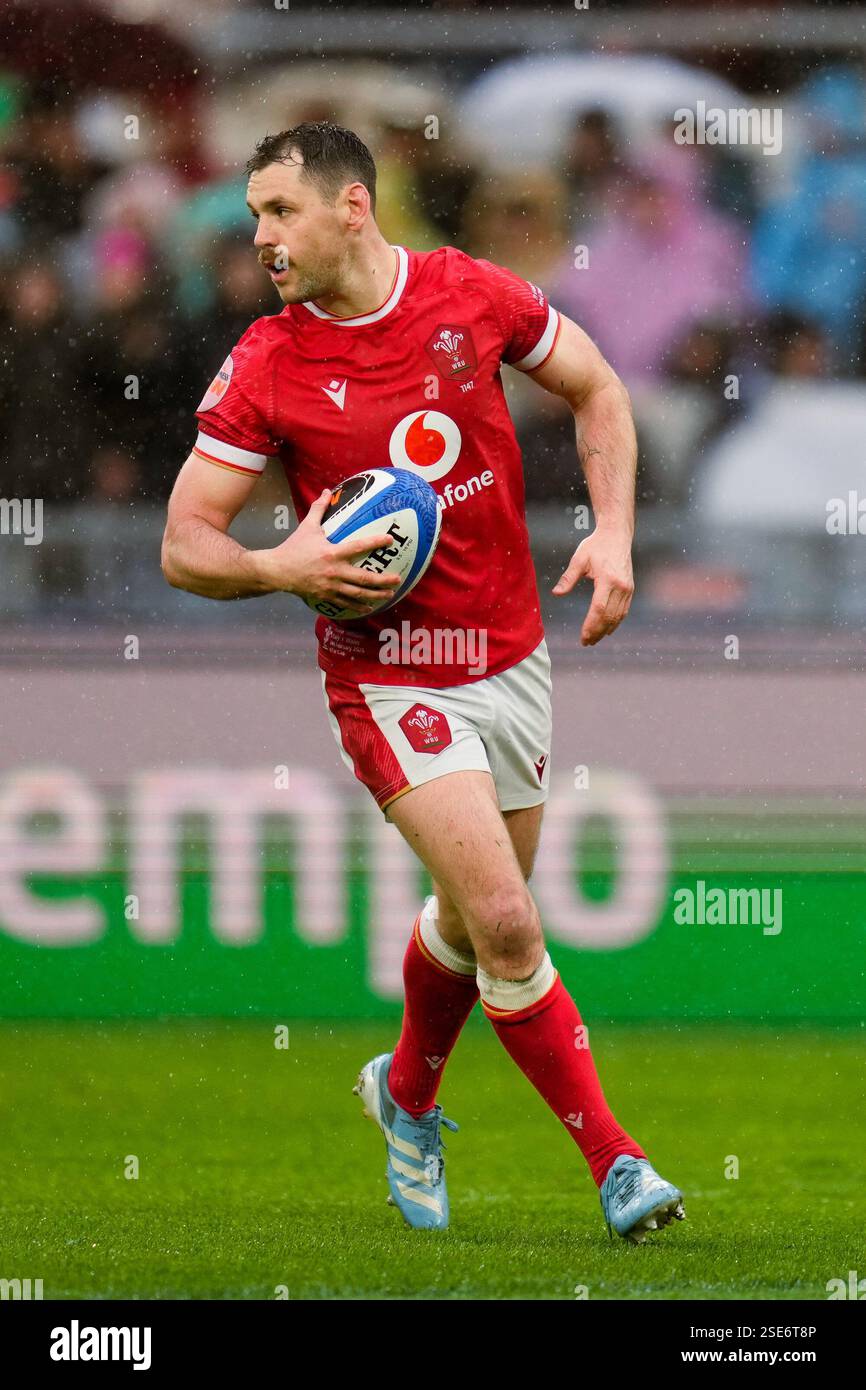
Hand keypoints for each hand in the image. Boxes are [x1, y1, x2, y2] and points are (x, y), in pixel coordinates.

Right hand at [253, 489, 402, 612]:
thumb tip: (326, 491)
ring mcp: (330, 586)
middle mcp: (334, 571)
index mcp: (332, 552)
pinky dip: (358, 607)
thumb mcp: (307, 527)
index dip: (375, 542)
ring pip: (357, 594)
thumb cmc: (293, 547)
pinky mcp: (325, 596)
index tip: (390, 540)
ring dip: (375, 595)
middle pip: (363, 578)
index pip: (358, 546)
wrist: (277, 571)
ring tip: (390, 594)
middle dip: (383, 580)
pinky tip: (369, 608)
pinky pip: (345, 604)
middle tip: (398, 579)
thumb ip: (319, 509)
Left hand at [552, 527, 633, 645]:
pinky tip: (606, 629)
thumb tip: (556, 594)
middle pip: (609, 616)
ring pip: (618, 616)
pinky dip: (615, 622)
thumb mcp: (579, 559)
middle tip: (586, 642)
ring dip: (606, 630)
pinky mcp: (630, 588)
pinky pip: (623, 610)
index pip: (599, 609)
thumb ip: (568, 578)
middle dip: (597, 632)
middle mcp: (621, 586)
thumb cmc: (595, 545)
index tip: (583, 637)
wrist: (616, 535)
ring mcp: (628, 588)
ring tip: (594, 639)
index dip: (590, 625)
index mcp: (607, 579)